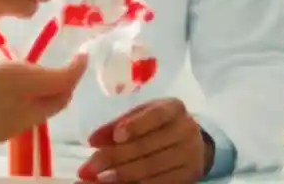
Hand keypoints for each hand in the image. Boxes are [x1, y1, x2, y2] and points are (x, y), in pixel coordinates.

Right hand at [0, 53, 87, 148]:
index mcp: (10, 84)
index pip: (59, 79)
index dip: (76, 67)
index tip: (83, 52)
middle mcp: (16, 111)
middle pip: (56, 100)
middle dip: (66, 82)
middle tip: (67, 63)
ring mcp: (7, 129)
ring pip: (42, 111)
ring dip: (48, 93)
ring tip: (39, 71)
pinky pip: (25, 119)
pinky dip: (29, 103)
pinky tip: (12, 90)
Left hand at [79, 98, 209, 183]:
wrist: (193, 144)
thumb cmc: (159, 125)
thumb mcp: (141, 116)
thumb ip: (117, 125)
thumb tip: (93, 141)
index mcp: (174, 108)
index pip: (157, 115)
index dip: (136, 125)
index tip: (116, 136)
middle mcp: (186, 130)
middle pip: (148, 146)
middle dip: (115, 157)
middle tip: (90, 166)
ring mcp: (190, 156)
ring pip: (152, 168)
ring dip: (122, 175)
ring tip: (99, 178)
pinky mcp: (188, 176)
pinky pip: (159, 183)